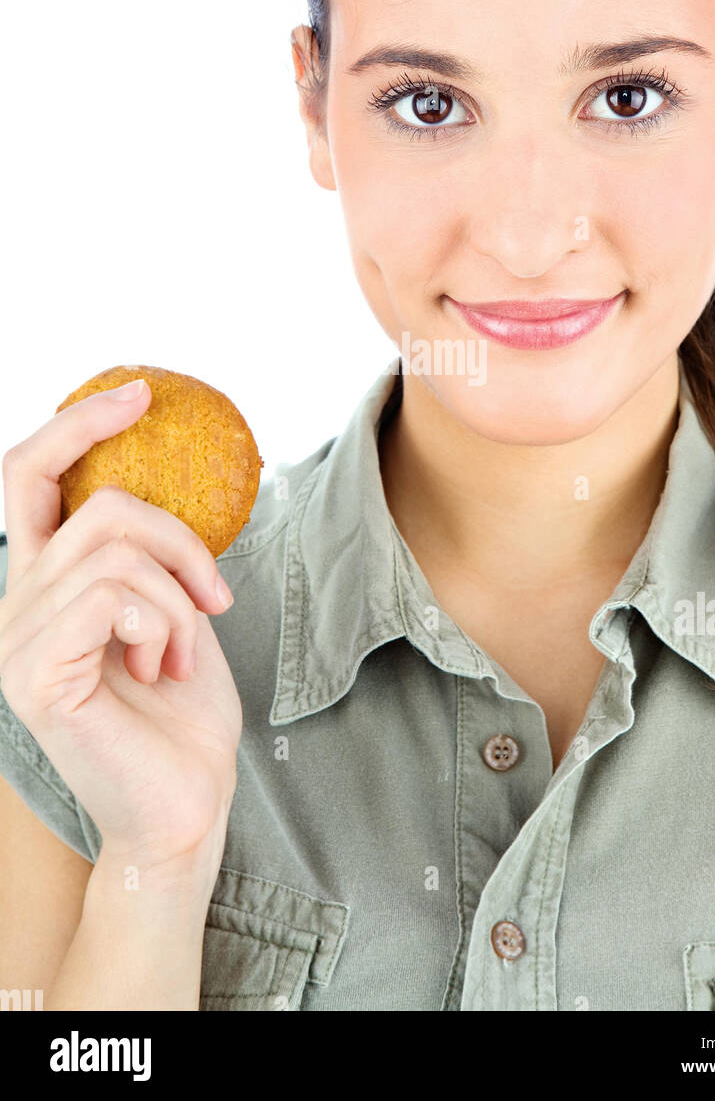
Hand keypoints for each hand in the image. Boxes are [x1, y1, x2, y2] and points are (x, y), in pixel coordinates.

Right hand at [0, 379, 242, 871]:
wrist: (187, 801)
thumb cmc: (183, 711)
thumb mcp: (171, 608)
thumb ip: (146, 553)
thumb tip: (160, 480)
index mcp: (45, 584)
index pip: (28, 478)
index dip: (76, 425)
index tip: (138, 393)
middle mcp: (16, 604)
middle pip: (94, 504)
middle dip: (175, 537)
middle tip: (214, 595)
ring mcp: (17, 639)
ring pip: (114, 550)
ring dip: (177, 598)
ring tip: (180, 653)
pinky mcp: (36, 672)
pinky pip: (113, 595)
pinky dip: (162, 624)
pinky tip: (160, 670)